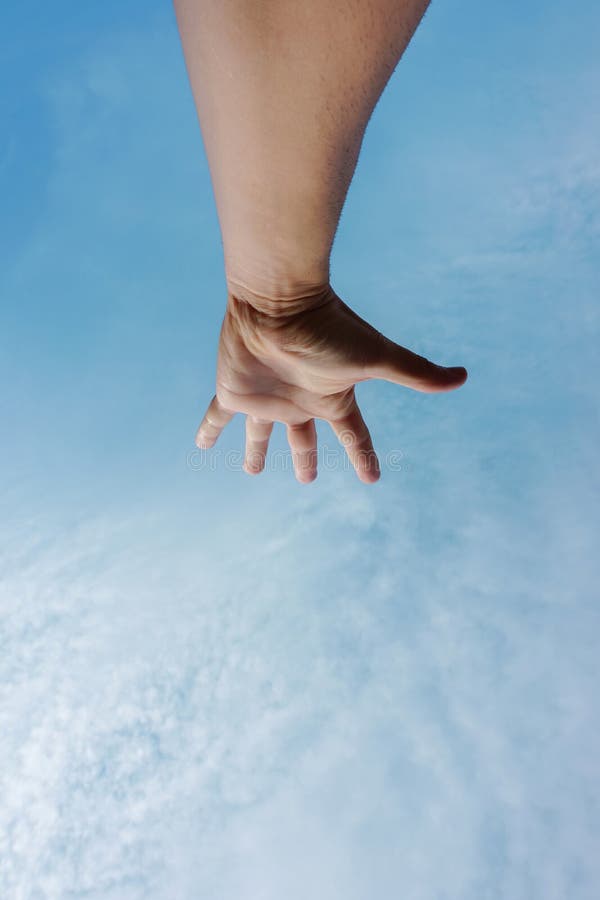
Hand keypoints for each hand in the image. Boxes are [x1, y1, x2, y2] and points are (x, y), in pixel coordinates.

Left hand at [195, 285, 466, 483]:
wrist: (277, 302)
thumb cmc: (328, 330)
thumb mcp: (377, 359)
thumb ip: (417, 373)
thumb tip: (464, 378)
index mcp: (332, 399)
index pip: (353, 435)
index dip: (363, 457)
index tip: (372, 478)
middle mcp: (299, 401)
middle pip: (304, 439)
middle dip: (305, 459)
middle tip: (307, 479)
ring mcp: (267, 398)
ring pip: (262, 433)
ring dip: (258, 452)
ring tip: (252, 471)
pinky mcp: (235, 393)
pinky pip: (218, 417)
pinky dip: (211, 430)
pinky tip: (201, 444)